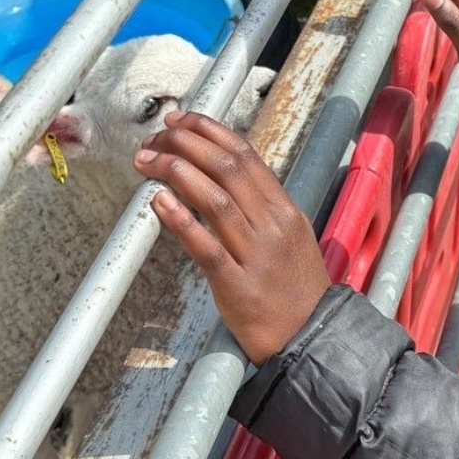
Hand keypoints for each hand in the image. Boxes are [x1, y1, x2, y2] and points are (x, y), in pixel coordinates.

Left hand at [135, 111, 330, 364]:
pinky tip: (158, 202)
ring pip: (215, 198)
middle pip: (226, 167)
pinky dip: (180, 220)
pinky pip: (206, 246)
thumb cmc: (295, 289)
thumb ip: (260, 206)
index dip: (208, 131)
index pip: (245, 154)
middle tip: (155, 137)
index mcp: (284, 209)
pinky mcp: (238, 286)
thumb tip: (219, 175)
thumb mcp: (290, 236)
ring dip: (175, 171)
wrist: (312, 338)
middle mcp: (272, 225)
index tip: (180, 120)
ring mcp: (256, 254)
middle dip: (185, 143)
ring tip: (146, 161)